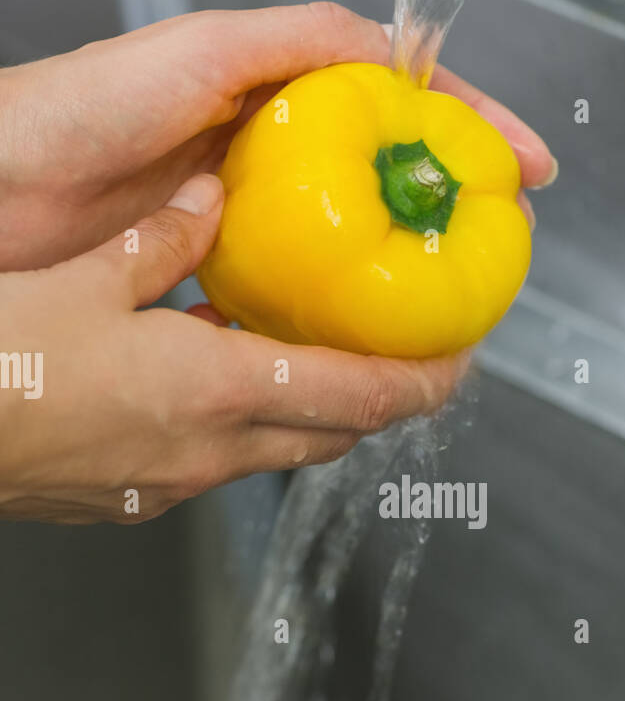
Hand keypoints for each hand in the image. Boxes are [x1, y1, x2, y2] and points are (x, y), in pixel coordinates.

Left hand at [0, 2, 555, 270]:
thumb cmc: (75, 111)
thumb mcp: (199, 51)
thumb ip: (295, 40)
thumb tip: (394, 52)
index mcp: (274, 101)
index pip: (397, 107)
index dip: (470, 135)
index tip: (526, 171)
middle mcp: (268, 165)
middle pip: (385, 186)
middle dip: (451, 212)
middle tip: (501, 246)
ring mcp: (243, 227)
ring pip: (347, 252)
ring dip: (403, 277)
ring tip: (452, 303)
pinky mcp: (210, 284)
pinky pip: (291, 306)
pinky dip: (333, 323)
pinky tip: (363, 341)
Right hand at [0, 174, 466, 524]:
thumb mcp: (86, 279)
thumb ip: (163, 240)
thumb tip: (208, 203)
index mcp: (216, 390)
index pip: (360, 396)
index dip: (423, 381)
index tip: (462, 359)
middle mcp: (210, 451)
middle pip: (334, 434)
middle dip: (383, 399)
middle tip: (410, 356)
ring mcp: (173, 484)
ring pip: (280, 449)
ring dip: (316, 410)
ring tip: (325, 359)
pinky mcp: (136, 496)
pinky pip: (222, 459)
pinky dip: (251, 422)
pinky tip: (223, 380)